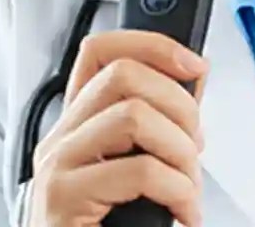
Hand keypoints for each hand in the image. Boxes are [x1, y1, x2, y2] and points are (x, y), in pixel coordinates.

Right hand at [27, 30, 208, 226]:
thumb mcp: (131, 172)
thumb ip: (155, 130)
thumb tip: (193, 84)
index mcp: (76, 126)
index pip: (99, 51)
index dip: (151, 44)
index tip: (193, 65)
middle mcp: (60, 139)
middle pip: (122, 75)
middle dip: (181, 104)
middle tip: (196, 146)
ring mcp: (57, 168)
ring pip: (133, 115)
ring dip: (182, 150)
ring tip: (189, 186)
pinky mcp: (64, 201)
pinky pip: (139, 171)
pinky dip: (179, 191)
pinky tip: (183, 213)